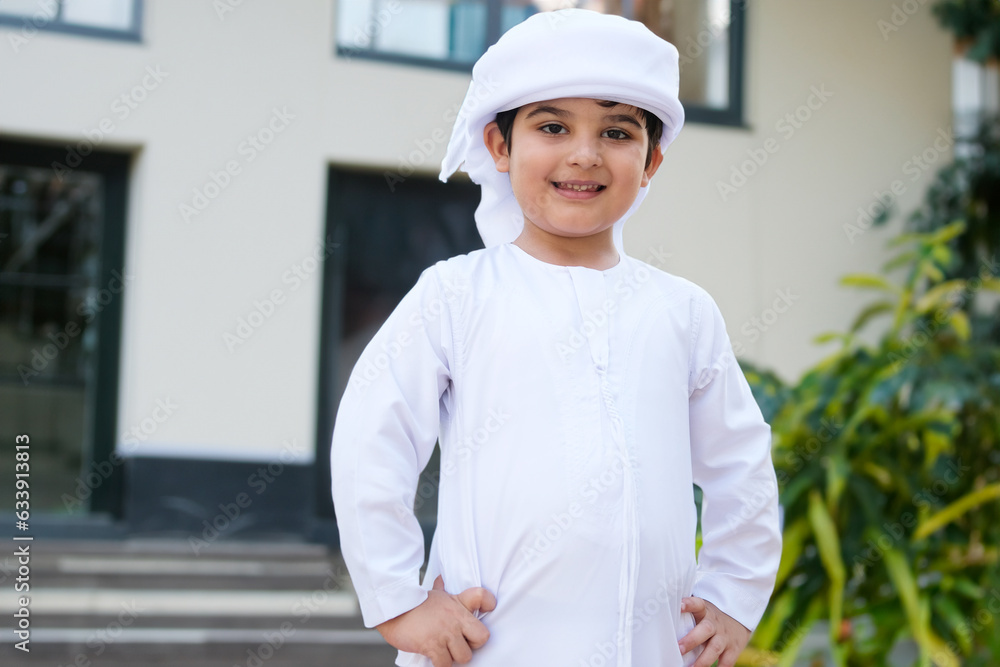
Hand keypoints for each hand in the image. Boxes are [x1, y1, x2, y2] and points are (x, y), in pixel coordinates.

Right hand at [375, 575, 495, 666]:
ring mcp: (445, 633)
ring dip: (454, 657)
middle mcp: (455, 618)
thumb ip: (441, 588)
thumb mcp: (433, 594)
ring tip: (444, 651)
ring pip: (464, 656)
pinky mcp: (432, 646)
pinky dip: (441, 665)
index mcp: (457, 603)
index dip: (488, 603)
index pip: (483, 597)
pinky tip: (434, 658)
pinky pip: (445, 664)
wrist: (393, 609)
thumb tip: (440, 578)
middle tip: (461, 643)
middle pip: (482, 637)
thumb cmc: (414, 604)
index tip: (487, 608)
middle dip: (473, 645)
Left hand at [677, 596, 750, 666]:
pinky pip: (727, 661)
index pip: (697, 604)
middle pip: (705, 629)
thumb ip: (686, 615)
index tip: (679, 606)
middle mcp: (715, 623)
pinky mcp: (733, 649)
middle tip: (679, 648)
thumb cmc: (709, 617)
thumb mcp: (700, 611)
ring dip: (702, 660)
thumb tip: (660, 617)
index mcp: (705, 611)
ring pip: (714, 647)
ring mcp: (724, 636)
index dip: (689, 604)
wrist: (737, 618)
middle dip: (692, 640)